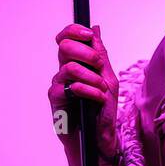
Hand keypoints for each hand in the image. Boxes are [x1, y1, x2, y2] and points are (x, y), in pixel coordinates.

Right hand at [49, 23, 118, 164]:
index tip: (89, 35)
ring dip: (92, 77)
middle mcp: (64, 72)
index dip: (74, 31)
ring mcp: (59, 85)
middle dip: (87, 53)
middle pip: (64, 47)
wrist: (99, 137)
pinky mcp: (56, 101)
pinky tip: (96, 98)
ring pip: (69, 67)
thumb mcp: (108, 78)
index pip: (67, 38)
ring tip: (101, 89)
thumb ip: (100, 54)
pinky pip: (70, 88)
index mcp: (76, 63)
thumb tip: (95, 29)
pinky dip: (89, 91)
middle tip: (99, 66)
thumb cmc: (101, 109)